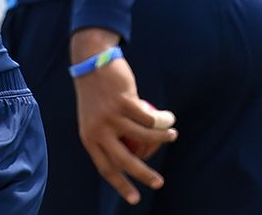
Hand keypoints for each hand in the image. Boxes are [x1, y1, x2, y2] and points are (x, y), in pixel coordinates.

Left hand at [71, 30, 176, 205]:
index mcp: (89, 137)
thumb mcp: (95, 117)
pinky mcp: (124, 103)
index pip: (105, 167)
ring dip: (163, 139)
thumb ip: (107, 136)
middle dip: (144, 175)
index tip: (134, 199)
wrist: (91, 61)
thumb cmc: (95, 92)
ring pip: (144, 138)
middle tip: (159, 183)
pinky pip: (151, 119)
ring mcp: (111, 117)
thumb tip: (130, 159)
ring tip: (172, 136)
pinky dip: (163, 120)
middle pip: (125, 160)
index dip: (121, 184)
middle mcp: (99, 130)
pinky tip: (169, 118)